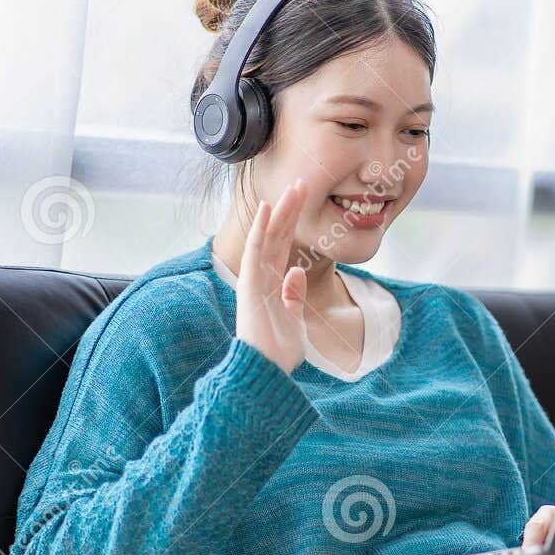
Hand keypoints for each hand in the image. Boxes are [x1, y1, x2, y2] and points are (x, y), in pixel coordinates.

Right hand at [235, 177, 312, 374]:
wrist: (266, 373)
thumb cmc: (278, 352)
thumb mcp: (295, 320)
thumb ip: (295, 296)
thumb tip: (297, 272)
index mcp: (274, 284)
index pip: (284, 245)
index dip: (293, 222)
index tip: (304, 199)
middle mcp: (262, 277)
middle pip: (277, 235)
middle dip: (290, 209)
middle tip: (302, 181)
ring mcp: (255, 280)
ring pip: (267, 237)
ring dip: (280, 211)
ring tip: (292, 186)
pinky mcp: (250, 286)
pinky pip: (255, 252)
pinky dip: (260, 230)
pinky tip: (267, 208)